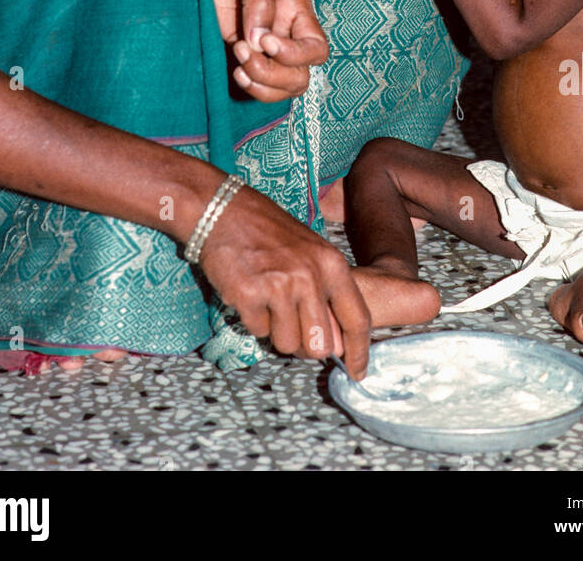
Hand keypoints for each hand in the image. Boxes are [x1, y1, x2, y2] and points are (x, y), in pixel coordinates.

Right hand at [200, 182, 371, 375]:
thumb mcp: (309, 253)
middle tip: (291, 326)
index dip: (359, 352)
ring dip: (275, 330)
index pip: (357, 319)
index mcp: (331, 264)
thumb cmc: (267, 231)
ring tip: (266, 298)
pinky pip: (258, 331)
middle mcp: (310, 276)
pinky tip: (247, 291)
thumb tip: (334, 345)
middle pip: (320, 345)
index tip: (357, 372)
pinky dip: (252, 319)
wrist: (222, 210)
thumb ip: (324, 293)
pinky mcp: (250, 295)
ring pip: (286, 343)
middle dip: (305, 345)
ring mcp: (280, 286)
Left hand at [208, 0, 327, 100]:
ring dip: (262, 84)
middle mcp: (285, 32)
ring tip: (239, 63)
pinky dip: (249, 85)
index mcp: (296, 9)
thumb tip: (259, 39)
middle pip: (299, 75)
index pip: (316, 49)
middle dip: (274, 74)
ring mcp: (262, 43)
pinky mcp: (241, 48)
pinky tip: (235, 70)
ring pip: (281, 86)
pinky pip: (256, 81)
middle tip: (244, 51)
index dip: (296, 55)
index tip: (266, 41)